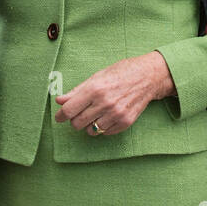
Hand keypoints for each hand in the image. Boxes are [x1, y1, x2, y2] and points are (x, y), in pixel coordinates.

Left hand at [54, 51, 174, 135]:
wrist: (148, 76)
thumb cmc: (121, 73)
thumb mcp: (97, 76)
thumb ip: (77, 91)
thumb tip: (59, 100)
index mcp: (95, 89)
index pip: (69, 109)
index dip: (60, 115)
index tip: (59, 117)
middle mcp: (105, 103)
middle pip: (77, 123)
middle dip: (74, 120)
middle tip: (78, 113)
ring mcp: (116, 114)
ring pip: (91, 131)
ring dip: (88, 125)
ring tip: (94, 114)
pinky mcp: (125, 122)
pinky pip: (105, 133)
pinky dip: (102, 127)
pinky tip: (106, 116)